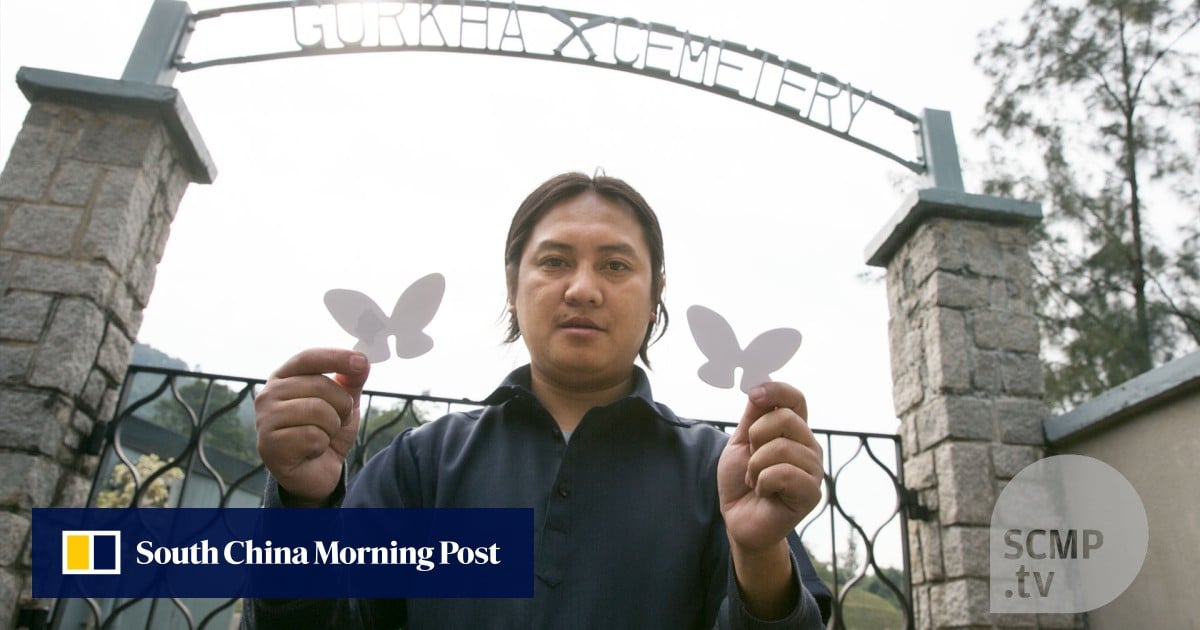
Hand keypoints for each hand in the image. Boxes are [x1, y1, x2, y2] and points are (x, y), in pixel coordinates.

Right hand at [255, 348, 368, 505]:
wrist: (316, 473)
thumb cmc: (325, 433)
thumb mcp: (343, 403)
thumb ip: (351, 381)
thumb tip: (362, 361)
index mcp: (284, 377)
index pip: (308, 358)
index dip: (336, 357)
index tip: (361, 362)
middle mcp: (268, 394)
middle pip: (320, 385)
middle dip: (341, 405)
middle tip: (336, 421)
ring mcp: (265, 419)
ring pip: (318, 410)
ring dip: (332, 427)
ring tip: (322, 435)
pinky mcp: (269, 444)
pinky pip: (312, 436)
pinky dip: (321, 446)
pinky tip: (311, 451)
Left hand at [717, 381, 822, 616]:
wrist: (739, 520)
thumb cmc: (741, 481)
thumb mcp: (740, 442)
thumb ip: (752, 416)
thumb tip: (760, 384)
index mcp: (793, 431)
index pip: (796, 399)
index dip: (776, 390)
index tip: (753, 395)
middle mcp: (808, 446)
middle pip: (785, 418)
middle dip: (755, 438)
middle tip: (751, 461)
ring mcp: (813, 470)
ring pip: (781, 447)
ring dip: (756, 466)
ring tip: (756, 480)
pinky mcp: (811, 493)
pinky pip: (784, 473)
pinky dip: (763, 482)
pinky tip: (765, 492)